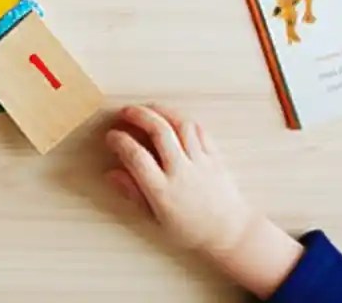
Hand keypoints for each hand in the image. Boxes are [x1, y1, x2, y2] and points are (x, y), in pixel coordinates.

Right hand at [105, 105, 251, 254]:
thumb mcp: (156, 218)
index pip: (136, 156)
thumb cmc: (192, 230)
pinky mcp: (215, 157)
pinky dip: (184, 120)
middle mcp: (181, 172)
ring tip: (148, 108)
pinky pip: (200, 130)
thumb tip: (112, 175)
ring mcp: (200, 162)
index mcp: (163, 191)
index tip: (112, 136)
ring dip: (161, 111)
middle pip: (159, 131)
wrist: (229, 233)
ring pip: (181, 124)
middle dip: (139, 115)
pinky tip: (173, 118)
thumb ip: (134, 193)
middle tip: (125, 112)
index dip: (120, 141)